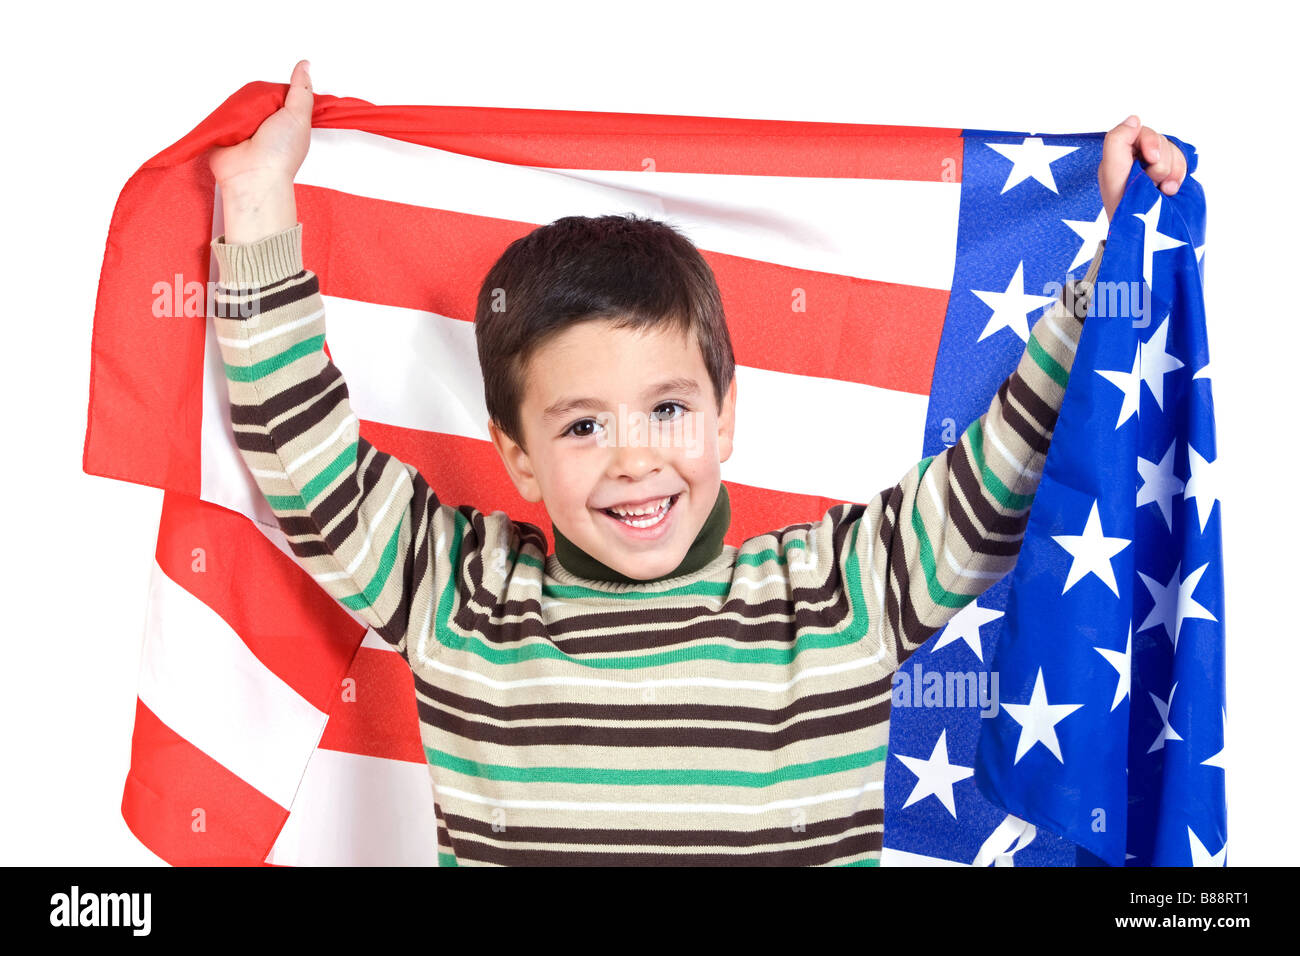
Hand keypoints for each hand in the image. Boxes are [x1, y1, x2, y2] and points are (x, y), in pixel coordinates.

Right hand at [208, 59, 313, 194]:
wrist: (252, 177)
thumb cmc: (280, 152)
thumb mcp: (299, 116)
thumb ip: (301, 90)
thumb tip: (305, 66)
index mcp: (287, 121)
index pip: (281, 94)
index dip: (279, 90)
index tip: (277, 90)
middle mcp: (266, 124)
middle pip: (258, 95)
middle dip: (256, 94)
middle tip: (258, 103)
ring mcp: (245, 128)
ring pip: (239, 102)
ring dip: (239, 103)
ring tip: (244, 111)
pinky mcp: (225, 132)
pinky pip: (221, 113)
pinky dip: (222, 111)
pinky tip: (226, 112)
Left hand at [1099, 115, 1186, 222]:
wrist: (1151, 238)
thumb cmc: (1127, 213)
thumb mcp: (1113, 174)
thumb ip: (1117, 142)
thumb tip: (1133, 120)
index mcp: (1117, 160)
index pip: (1136, 131)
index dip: (1149, 141)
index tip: (1150, 159)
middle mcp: (1134, 162)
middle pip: (1158, 139)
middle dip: (1160, 161)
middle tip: (1153, 182)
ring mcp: (1154, 169)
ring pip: (1173, 149)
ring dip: (1171, 170)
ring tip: (1162, 190)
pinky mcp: (1171, 177)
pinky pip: (1183, 160)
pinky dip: (1180, 174)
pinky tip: (1170, 190)